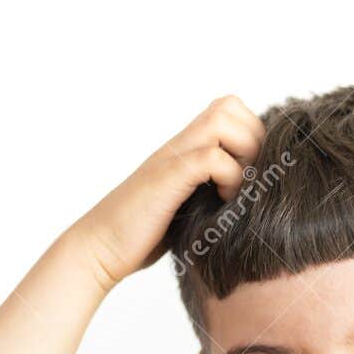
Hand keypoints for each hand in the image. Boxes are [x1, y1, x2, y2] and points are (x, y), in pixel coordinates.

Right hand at [72, 95, 265, 289]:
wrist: (99, 248)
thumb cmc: (143, 235)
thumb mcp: (189, 205)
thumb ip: (212, 189)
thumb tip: (253, 196)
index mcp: (185, 148)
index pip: (230, 109)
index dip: (252, 134)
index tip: (251, 173)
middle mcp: (179, 145)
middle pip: (230, 105)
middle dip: (254, 139)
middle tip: (249, 179)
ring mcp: (171, 158)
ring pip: (222, 120)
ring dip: (243, 152)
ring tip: (237, 188)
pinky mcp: (167, 178)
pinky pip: (212, 158)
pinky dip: (230, 178)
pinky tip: (223, 202)